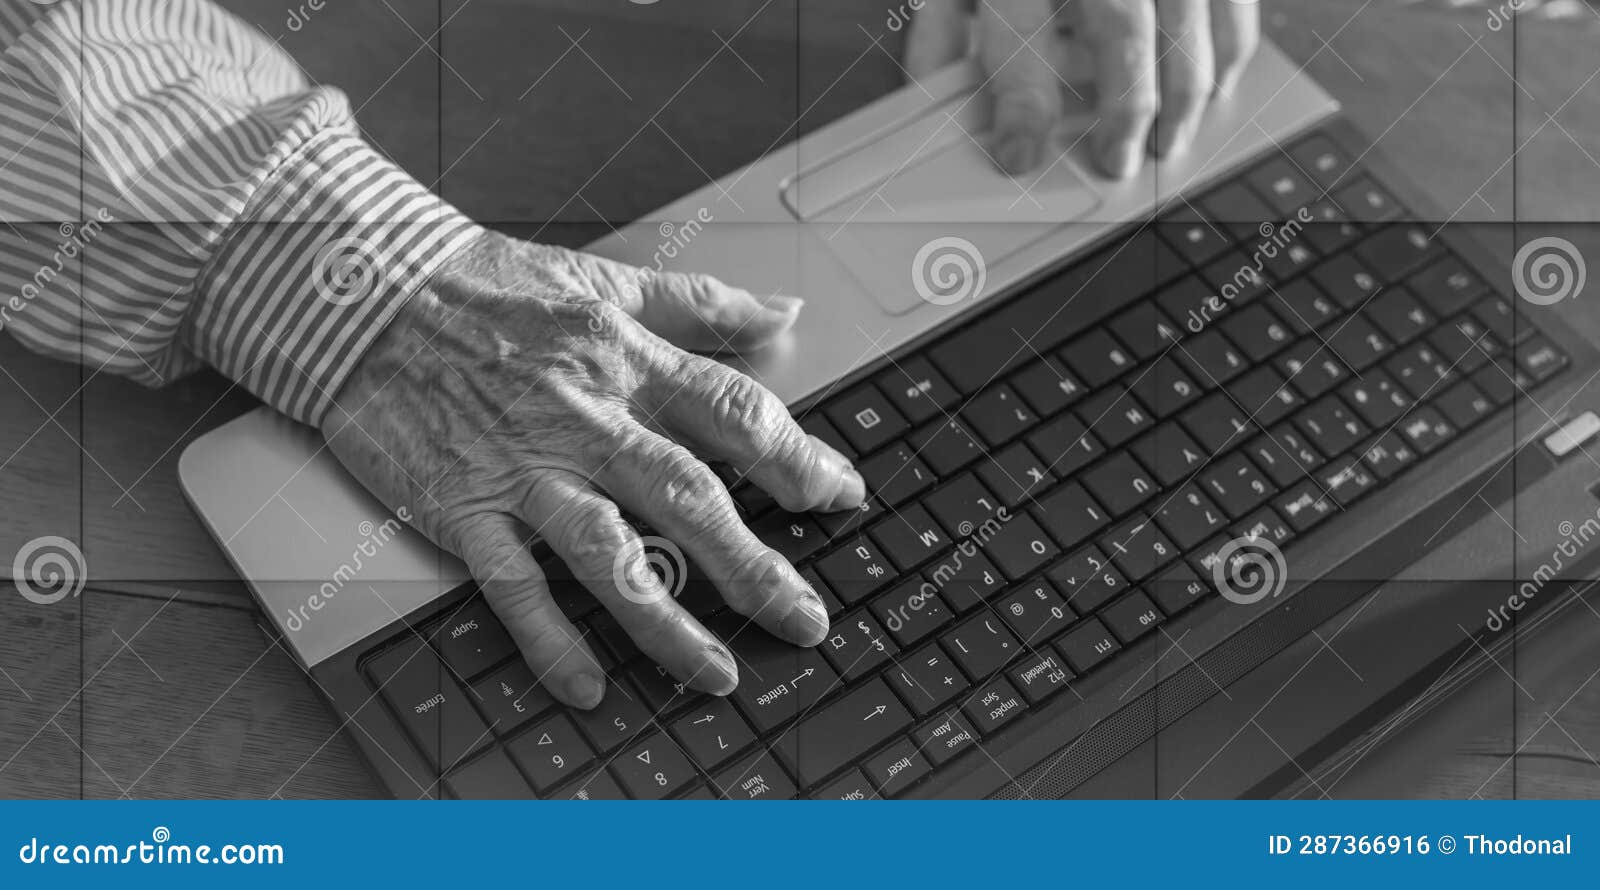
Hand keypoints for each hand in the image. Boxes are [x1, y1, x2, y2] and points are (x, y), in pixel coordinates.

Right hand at [320, 231, 864, 708]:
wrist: (359, 292)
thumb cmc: (485, 287)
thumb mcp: (602, 280)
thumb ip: (698, 304)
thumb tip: (782, 312)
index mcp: (625, 360)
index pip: (730, 413)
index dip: (795, 458)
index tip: (841, 497)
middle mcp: (584, 417)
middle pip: (687, 497)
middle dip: (753, 563)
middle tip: (805, 618)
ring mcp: (522, 467)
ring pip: (608, 553)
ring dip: (666, 620)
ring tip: (717, 672)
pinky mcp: (462, 505)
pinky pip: (513, 584)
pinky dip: (549, 639)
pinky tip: (588, 685)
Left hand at [904, 0, 1260, 176]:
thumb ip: (945, 33)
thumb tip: (934, 105)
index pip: (1022, 31)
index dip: (1022, 101)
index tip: (1019, 155)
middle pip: (1123, 28)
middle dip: (1123, 109)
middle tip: (1115, 162)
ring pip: (1190, 24)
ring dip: (1183, 97)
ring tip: (1164, 147)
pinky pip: (1235, 8)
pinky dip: (1226, 57)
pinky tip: (1208, 93)